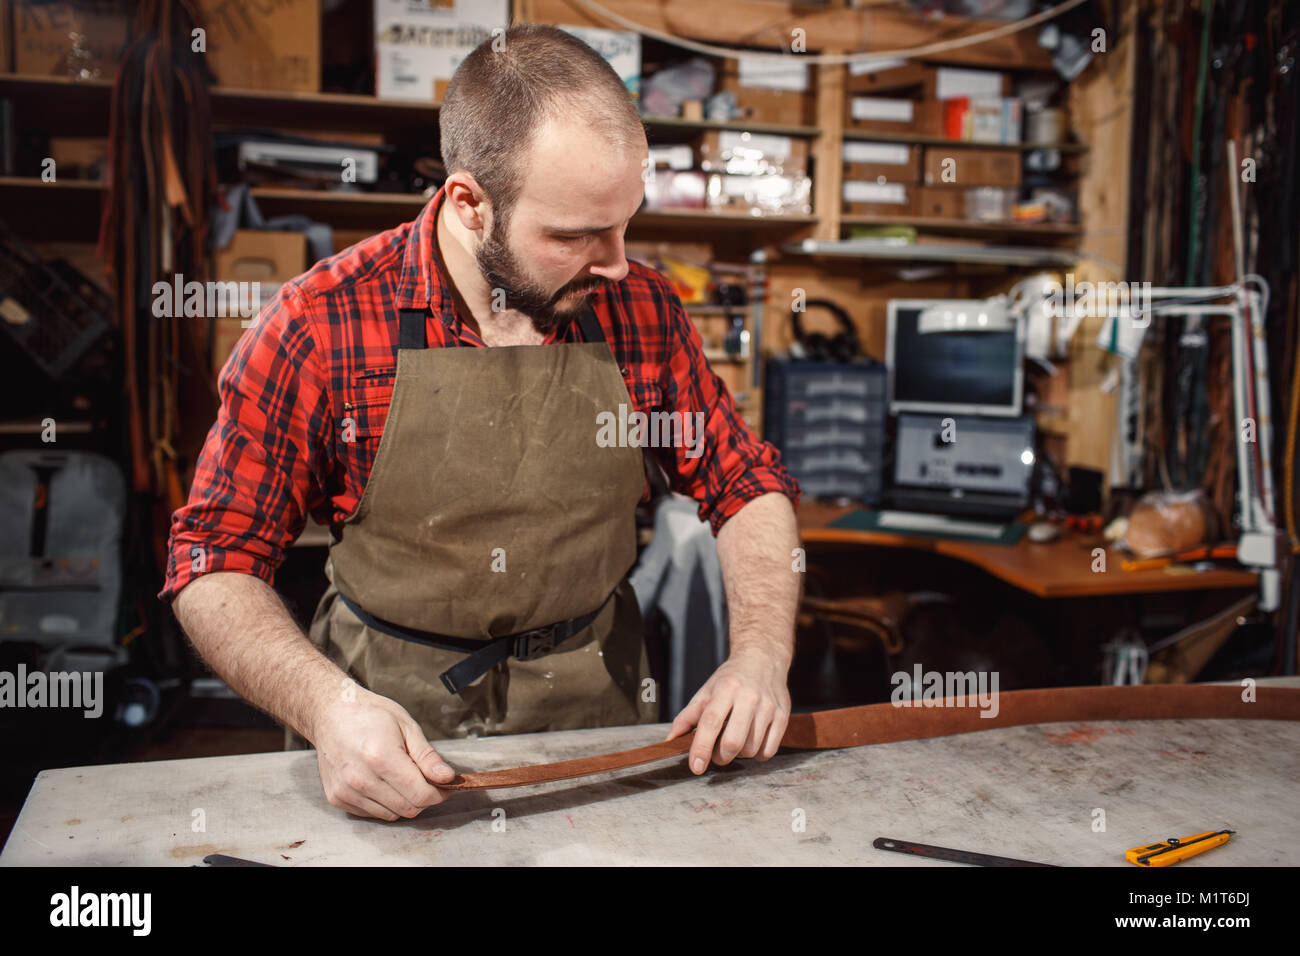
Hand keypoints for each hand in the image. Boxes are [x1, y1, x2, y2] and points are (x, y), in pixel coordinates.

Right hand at [310, 686, 456, 819]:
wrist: (331, 713)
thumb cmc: (370, 714)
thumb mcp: (407, 726)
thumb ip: (427, 756)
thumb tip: (447, 777)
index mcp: (381, 757)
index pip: (421, 794)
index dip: (439, 792)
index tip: (445, 784)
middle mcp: (360, 778)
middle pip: (408, 808)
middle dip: (424, 797)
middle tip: (426, 779)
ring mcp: (346, 791)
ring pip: (391, 815)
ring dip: (403, 801)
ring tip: (401, 776)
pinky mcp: (337, 798)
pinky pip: (371, 813)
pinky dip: (384, 803)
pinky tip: (381, 781)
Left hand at [665, 647, 791, 774]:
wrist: (763, 659)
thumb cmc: (731, 678)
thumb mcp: (707, 691)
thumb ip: (687, 716)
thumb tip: (671, 741)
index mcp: (725, 689)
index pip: (711, 722)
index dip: (702, 747)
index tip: (696, 766)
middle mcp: (749, 697)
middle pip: (733, 742)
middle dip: (720, 757)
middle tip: (716, 754)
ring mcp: (768, 707)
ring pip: (751, 749)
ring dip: (739, 754)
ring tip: (735, 740)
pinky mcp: (783, 715)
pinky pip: (768, 750)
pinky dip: (757, 754)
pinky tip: (751, 741)